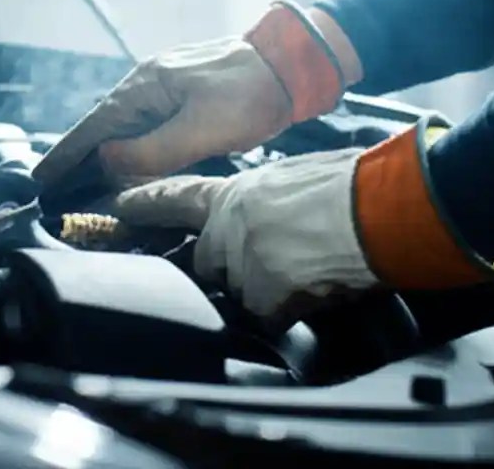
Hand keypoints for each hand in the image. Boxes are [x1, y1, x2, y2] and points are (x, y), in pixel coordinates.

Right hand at [32, 3, 357, 186]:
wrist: (295, 65)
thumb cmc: (251, 94)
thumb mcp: (198, 130)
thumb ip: (149, 152)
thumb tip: (107, 163)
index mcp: (147, 85)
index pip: (94, 127)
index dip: (66, 155)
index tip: (41, 178)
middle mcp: (150, 82)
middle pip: (105, 127)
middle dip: (80, 157)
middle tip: (56, 187)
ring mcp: (169, 87)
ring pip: (127, 128)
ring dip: (107, 155)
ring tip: (85, 181)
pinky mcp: (187, 96)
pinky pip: (149, 126)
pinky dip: (134, 147)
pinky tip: (131, 163)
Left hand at [111, 150, 377, 330]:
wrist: (375, 212)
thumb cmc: (351, 185)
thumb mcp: (297, 176)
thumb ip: (269, 198)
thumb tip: (275, 212)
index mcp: (235, 194)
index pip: (176, 198)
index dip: (145, 202)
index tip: (118, 205)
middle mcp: (226, 230)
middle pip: (210, 262)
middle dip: (238, 265)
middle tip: (283, 255)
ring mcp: (240, 266)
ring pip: (242, 291)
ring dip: (270, 288)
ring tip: (310, 266)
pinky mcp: (261, 298)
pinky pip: (270, 317)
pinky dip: (293, 310)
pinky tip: (317, 287)